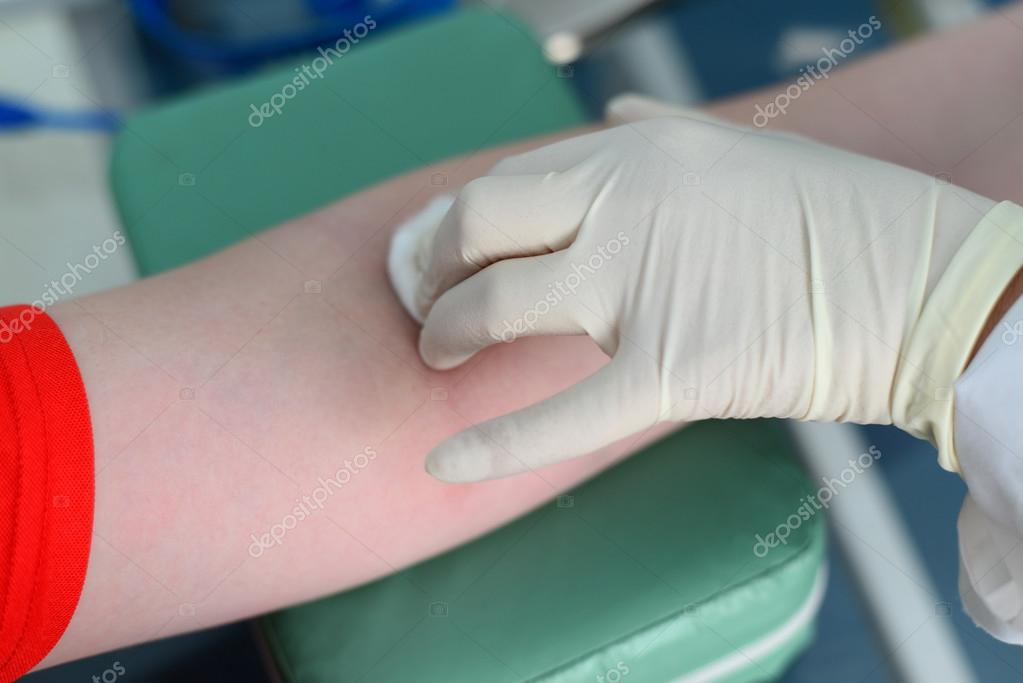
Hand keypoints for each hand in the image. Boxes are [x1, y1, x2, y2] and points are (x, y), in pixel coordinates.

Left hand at [414, 112, 999, 481]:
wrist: (921, 285)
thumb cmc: (835, 219)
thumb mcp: (739, 146)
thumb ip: (660, 130)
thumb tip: (610, 113)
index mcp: (634, 155)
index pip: (506, 183)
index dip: (460, 225)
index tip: (448, 254)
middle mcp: (622, 206)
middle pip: (478, 228)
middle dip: (435, 269)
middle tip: (429, 302)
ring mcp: (639, 287)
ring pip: (500, 307)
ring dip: (449, 333)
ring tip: (439, 355)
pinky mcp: (667, 370)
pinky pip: (562, 416)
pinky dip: (493, 445)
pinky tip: (440, 466)